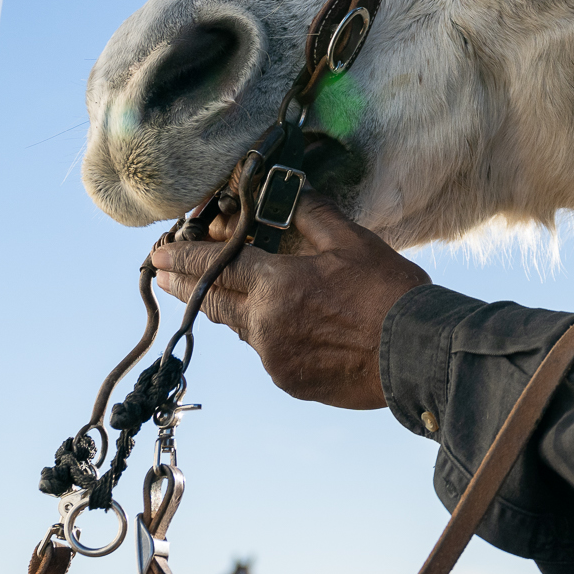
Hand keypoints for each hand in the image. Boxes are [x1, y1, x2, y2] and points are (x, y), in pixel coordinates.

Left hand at [150, 191, 429, 410]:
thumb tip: (288, 190)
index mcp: (277, 285)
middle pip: (214, 301)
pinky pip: (266, 353)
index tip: (157, 254)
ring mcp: (276, 359)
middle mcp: (266, 326)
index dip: (184, 257)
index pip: (216, 266)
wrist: (417, 356)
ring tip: (214, 295)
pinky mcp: (292, 382)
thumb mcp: (353, 242)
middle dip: (185, 284)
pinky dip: (262, 334)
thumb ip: (312, 215)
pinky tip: (273, 325)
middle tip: (161, 274)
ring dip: (225, 308)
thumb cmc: (390, 294)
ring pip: (240, 328)